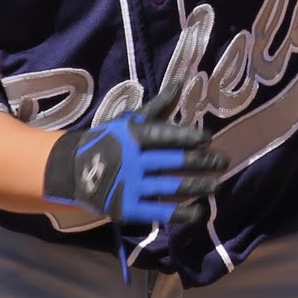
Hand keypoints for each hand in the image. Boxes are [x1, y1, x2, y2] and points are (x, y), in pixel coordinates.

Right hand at [43, 84, 227, 229]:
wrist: (73, 172)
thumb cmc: (108, 142)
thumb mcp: (129, 121)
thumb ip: (158, 107)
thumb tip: (181, 84)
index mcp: (132, 136)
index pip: (165, 136)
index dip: (188, 137)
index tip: (208, 138)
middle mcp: (132, 161)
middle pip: (174, 162)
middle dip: (203, 162)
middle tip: (224, 161)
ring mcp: (131, 186)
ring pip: (172, 187)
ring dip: (198, 186)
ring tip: (217, 184)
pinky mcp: (129, 209)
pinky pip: (161, 212)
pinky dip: (183, 213)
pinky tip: (201, 210)